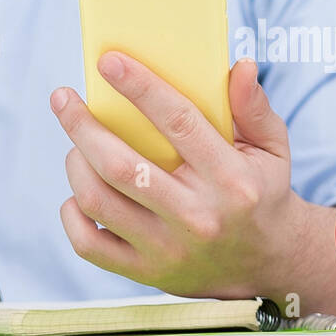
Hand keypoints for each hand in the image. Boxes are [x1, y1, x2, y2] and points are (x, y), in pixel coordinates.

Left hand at [50, 52, 306, 298]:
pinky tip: (78, 192)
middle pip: (121, 165)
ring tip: (75, 143)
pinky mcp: (147, 273)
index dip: (139, 87)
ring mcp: (169, 250)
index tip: (108, 61)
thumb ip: (254, 106)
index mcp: (230, 180)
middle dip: (82, 125)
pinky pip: (89, 244)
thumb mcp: (272, 147)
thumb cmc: (261, 191)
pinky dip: (72, 213)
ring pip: (99, 201)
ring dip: (75, 163)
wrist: (271, 263)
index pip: (178, 122)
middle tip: (63, 98)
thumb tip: (241, 66)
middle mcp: (197, 217)